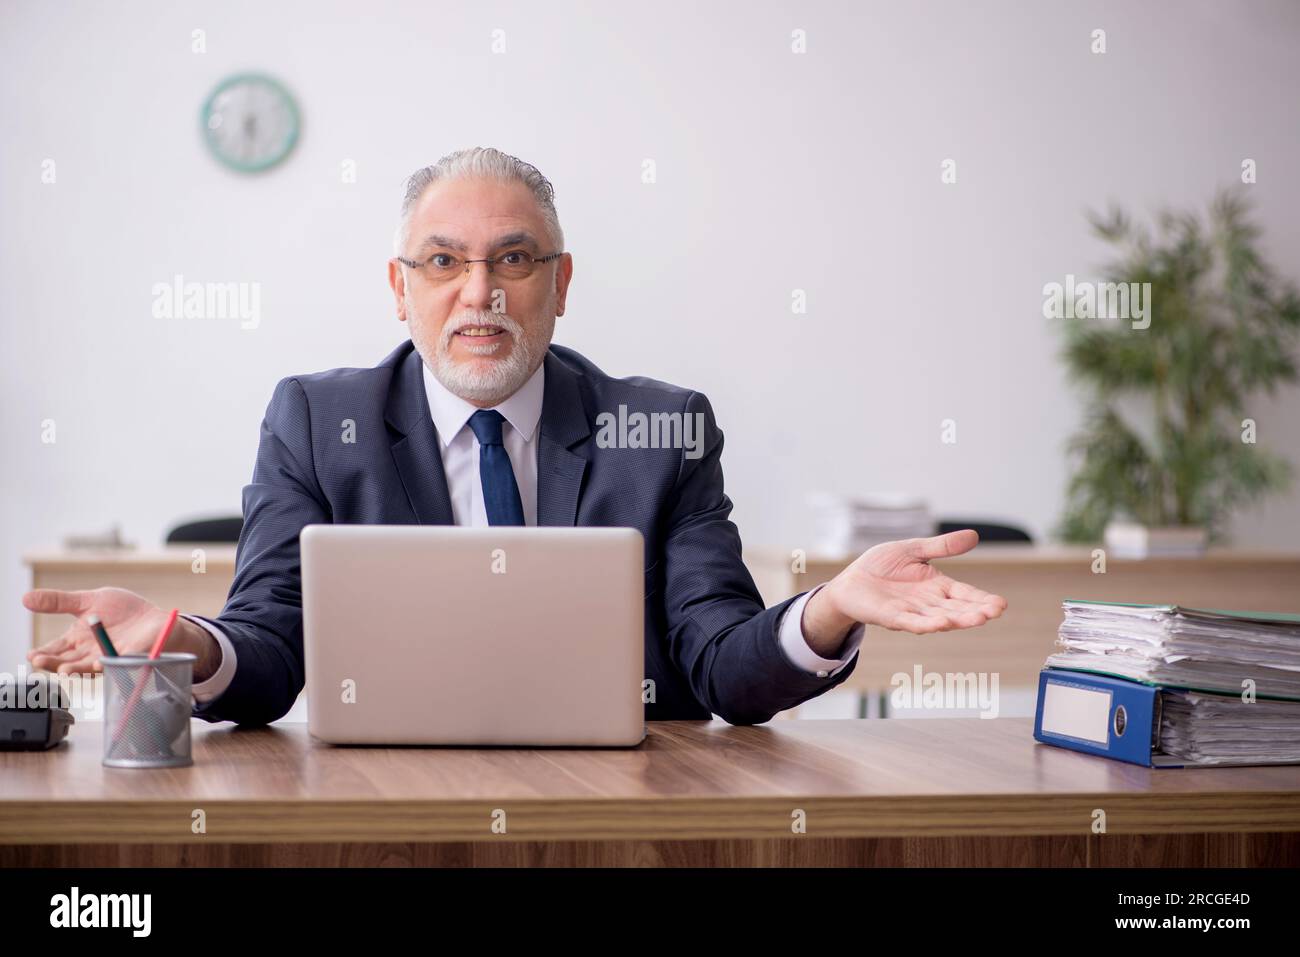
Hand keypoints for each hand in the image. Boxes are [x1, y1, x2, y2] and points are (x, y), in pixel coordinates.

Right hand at [23, 587, 218, 679]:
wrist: (154, 617)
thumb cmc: (123, 611)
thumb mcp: (88, 600)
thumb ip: (59, 601)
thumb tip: (26, 597)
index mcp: (78, 639)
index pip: (55, 650)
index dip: (43, 653)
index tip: (32, 654)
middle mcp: (90, 652)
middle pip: (66, 661)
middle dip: (52, 663)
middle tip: (39, 661)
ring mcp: (109, 657)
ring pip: (87, 667)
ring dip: (74, 669)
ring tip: (62, 669)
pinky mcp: (129, 658)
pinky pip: (116, 663)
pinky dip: (107, 663)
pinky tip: (97, 663)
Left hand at [802, 529, 1007, 652]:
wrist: (851, 579)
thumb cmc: (882, 566)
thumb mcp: (914, 550)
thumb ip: (942, 547)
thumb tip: (974, 536)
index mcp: (936, 586)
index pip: (964, 594)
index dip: (982, 600)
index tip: (1001, 604)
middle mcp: (928, 602)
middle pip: (957, 609)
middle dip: (975, 612)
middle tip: (994, 612)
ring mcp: (910, 612)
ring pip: (938, 618)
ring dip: (957, 620)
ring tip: (976, 620)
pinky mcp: (890, 617)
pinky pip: (910, 622)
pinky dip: (926, 623)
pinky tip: (941, 623)